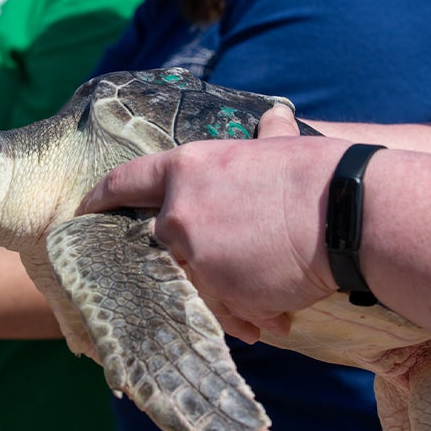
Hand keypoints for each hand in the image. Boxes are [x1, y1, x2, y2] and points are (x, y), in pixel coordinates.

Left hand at [78, 104, 340, 339]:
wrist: (347, 212)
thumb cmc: (317, 173)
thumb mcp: (279, 146)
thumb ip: (264, 139)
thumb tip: (274, 114)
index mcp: (186, 169)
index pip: (125, 183)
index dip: (100, 198)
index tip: (83, 211)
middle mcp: (179, 212)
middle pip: (161, 244)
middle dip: (183, 257)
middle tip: (215, 265)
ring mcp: (195, 255)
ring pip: (194, 283)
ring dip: (224, 293)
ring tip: (263, 293)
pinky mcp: (219, 291)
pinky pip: (223, 311)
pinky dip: (247, 316)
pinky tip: (272, 314)